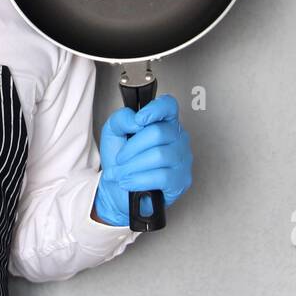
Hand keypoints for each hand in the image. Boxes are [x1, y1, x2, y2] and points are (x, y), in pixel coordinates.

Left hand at [94, 93, 192, 226]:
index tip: (139, 120)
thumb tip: (135, 120)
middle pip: (158, 133)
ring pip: (158, 156)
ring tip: (121, 174)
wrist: (117, 190)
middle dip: (131, 149)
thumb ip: (121, 118)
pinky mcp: (181, 180)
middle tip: (119, 159)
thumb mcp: (113, 133)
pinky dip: (139, 180)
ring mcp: (183, 159)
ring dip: (132, 167)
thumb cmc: (120, 161)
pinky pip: (161, 176)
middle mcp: (178, 138)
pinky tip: (129, 182)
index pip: (169, 106)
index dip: (155, 109)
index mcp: (164, 122)